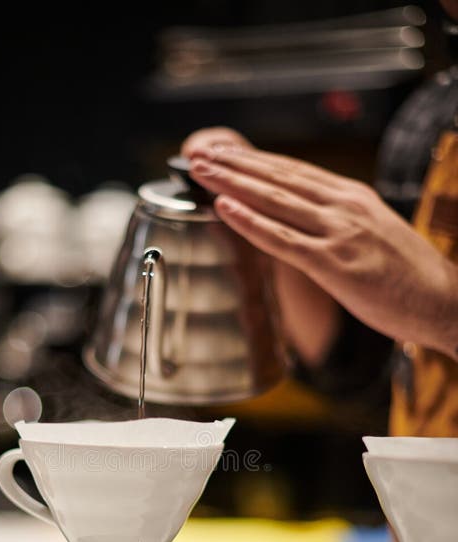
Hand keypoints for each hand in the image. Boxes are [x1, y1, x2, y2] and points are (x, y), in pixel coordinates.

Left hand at [184, 130, 457, 358]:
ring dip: (232, 183)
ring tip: (201, 170)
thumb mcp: (372, 233)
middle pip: (278, 177)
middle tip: (197, 152)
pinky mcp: (334, 264)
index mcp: (352, 197)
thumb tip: (304, 221)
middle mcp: (343, 206)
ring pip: (275, 200)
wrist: (442, 300)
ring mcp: (338, 233)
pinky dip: (251, 222)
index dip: (254, 160)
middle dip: (234, 163)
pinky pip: (283, 240)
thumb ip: (338, 223)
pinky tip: (225, 208)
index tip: (223, 152)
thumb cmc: (407, 276)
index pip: (293, 171)